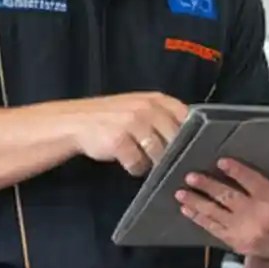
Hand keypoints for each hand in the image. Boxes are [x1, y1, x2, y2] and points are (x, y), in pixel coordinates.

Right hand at [72, 92, 189, 176]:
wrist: (76, 122)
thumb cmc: (112, 117)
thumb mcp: (140, 107)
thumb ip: (164, 116)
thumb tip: (192, 138)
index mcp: (156, 99)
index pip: (187, 117)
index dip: (192, 134)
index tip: (189, 146)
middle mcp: (146, 108)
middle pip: (175, 139)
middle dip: (172, 153)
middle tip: (164, 160)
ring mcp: (132, 123)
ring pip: (158, 154)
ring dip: (152, 163)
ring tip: (141, 158)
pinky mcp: (119, 141)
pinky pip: (137, 163)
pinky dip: (134, 167)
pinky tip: (127, 161)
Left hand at [176, 158, 268, 258]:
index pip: (252, 183)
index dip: (237, 172)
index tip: (221, 162)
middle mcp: (257, 216)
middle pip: (228, 198)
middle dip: (208, 186)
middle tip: (191, 176)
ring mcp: (243, 230)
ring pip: (216, 213)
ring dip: (197, 202)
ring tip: (181, 192)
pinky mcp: (234, 241)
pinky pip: (212, 228)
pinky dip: (198, 218)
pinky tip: (186, 209)